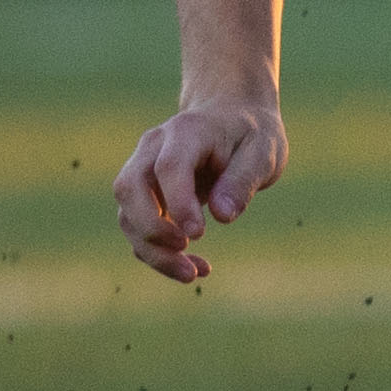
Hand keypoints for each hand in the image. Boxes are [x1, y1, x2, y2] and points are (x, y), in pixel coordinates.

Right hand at [113, 98, 281, 284]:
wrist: (232, 117)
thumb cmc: (251, 134)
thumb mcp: (263, 152)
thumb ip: (243, 180)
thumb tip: (222, 216)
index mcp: (186, 132)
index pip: (169, 167)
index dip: (178, 202)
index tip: (198, 235)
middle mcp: (153, 148)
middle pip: (129, 188)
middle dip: (152, 229)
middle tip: (188, 251)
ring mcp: (141, 169)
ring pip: (126, 213)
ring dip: (152, 250)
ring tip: (193, 274)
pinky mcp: (143, 194)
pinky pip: (137, 227)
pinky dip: (157, 252)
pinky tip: (193, 268)